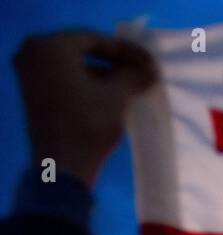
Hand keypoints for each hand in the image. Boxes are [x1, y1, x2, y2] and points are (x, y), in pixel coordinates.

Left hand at [13, 30, 156, 186]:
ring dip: (105, 74)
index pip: (95, 39)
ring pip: (75, 66)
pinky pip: (65, 79)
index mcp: (50, 46)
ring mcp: (30, 74)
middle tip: (142, 72)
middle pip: (83, 50)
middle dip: (115, 62)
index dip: (126, 50)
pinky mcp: (34, 94)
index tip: (150, 62)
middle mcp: (33, 54)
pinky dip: (89, 84)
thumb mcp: (117, 96)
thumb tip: (151, 70)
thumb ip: (135, 76)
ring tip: (132, 85)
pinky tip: (113, 94)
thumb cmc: (88, 124)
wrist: (62, 167)